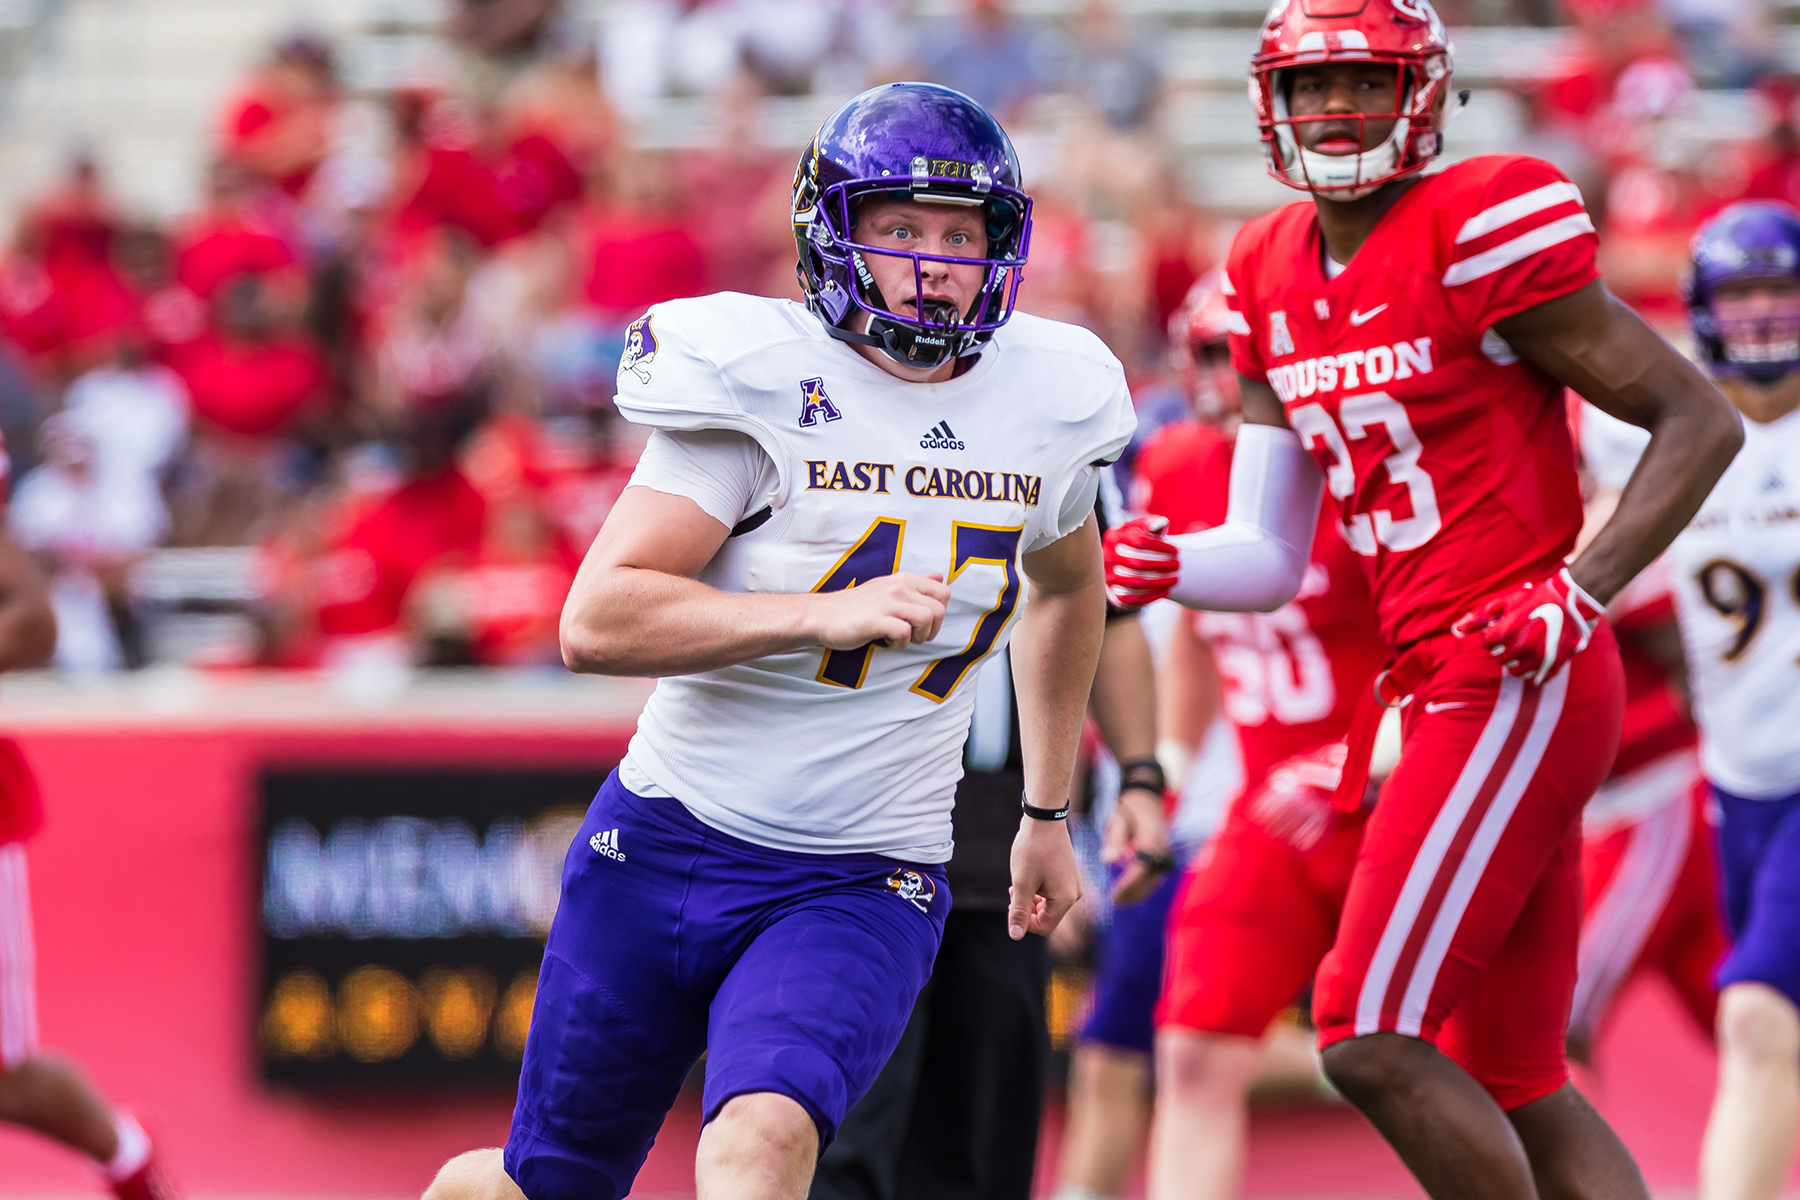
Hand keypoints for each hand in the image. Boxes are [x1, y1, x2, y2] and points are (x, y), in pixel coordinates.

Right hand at [810, 573, 949, 649]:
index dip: (939, 612)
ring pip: (926, 619)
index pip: (943, 592)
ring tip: (900, 637)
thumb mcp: (887, 587)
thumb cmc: (856, 606)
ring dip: (918, 636)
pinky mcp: (877, 619)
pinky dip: (900, 642)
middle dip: (931, 629)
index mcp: (903, 579)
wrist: (822, 615)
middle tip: (912, 635)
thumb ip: (915, 583)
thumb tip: (939, 576)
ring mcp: (887, 602)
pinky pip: (905, 632)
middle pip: (938, 610)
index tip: (921, 623)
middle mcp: (898, 587)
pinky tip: (886, 640)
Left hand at [1007, 815, 1082, 939]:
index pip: (1044, 927)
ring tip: (1018, 882)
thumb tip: (1016, 936)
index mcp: (1066, 899)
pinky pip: (1052, 891)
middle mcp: (1074, 894)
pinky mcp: (1068, 874)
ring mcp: (1073, 883)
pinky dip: (1038, 888)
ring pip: (1048, 904)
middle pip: (1047, 916)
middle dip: (1028, 909)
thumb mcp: (1022, 883)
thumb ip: (1019, 910)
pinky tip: (1028, 875)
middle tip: (1013, 892)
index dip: (1025, 923)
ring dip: (1031, 898)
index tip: (1011, 906)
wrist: (1044, 818)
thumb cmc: (1033, 850)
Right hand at [1102, 516, 1177, 608]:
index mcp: (1113, 536)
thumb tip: (1161, 523)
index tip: (1177, 550)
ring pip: (1135, 582)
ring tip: (1176, 579)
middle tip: (1178, 565)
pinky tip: (1166, 591)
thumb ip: (1152, 523)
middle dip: (1163, 565)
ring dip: (1159, 582)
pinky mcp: (1112, 595)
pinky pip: (1132, 599)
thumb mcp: (1144, 529)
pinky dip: (1151, 596)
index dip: (1161, 547)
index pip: (1139, 541)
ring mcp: (1107, 577)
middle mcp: (1106, 557)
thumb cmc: (1139, 541)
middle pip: (1138, 563)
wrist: (1127, 561)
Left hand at [1102, 787, 1172, 904]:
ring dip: (1139, 892)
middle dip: (1132, 893)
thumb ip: (1114, 840)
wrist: (1146, 797)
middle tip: (1114, 902)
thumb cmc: (1128, 808)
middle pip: (1148, 880)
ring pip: (1153, 881)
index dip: (1128, 885)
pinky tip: (1131, 892)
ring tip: (1121, 901)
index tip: (1114, 895)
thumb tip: (1107, 860)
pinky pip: (1155, 876)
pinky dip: (1144, 885)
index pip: (1140, 870)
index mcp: (1151, 842)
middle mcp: (1161, 850)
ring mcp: (1164, 853)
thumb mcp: (1117, 819)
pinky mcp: (1163, 855)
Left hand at [1452, 567, 1603, 685]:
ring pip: (1516, 671)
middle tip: (1517, 635)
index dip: (1494, 635)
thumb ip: (1478, 617)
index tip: (1504, 626)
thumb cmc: (1535, 599)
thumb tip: (1455, 630)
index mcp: (1504, 633)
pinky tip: (1538, 657)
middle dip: (1504, 648)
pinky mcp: (1553, 665)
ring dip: (1517, 661)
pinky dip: (1534, 671)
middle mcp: (1518, 649)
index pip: (1487, 644)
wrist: (1571, 601)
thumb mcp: (1505, 603)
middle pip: (1500, 659)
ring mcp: (1537, 659)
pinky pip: (1536, 679)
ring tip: (1526, 646)